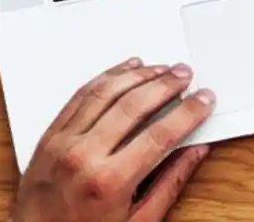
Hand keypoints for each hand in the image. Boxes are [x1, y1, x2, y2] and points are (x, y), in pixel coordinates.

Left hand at [10, 58, 215, 221]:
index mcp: (110, 182)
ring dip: (137, 75)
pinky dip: (105, 78)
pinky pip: (79, 96)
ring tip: (160, 68)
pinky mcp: (49, 136)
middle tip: (185, 75)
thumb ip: (169, 184)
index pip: (160, 134)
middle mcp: (84, 157)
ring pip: (106, 93)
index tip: (204, 100)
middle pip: (134, 105)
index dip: (188, 112)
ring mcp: (63, 143)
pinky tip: (123, 71)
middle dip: (165, 85)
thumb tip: (195, 152)